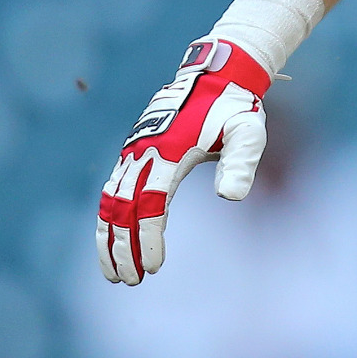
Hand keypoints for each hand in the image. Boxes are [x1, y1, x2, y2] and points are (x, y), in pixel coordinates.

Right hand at [96, 38, 271, 283]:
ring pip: (110, 202)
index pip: (150, 203)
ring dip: (108, 239)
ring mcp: (133, 150)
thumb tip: (231, 197)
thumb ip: (242, 162)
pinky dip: (108, 220)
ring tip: (115, 274)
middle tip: (131, 281)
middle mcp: (143, 151)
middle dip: (122, 248)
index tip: (154, 265)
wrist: (216, 76)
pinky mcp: (132, 152)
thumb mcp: (248, 132)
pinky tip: (113, 243)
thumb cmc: (236, 108)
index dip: (148, 236)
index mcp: (168, 149)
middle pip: (122, 208)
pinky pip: (112, 191)